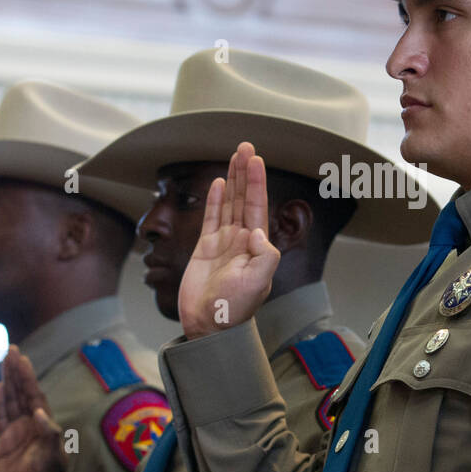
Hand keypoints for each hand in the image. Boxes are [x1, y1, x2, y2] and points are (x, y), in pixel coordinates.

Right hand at [0, 345, 66, 471]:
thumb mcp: (51, 459)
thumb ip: (48, 435)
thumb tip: (39, 413)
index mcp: (45, 426)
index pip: (34, 395)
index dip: (27, 376)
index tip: (21, 357)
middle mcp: (32, 425)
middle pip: (22, 392)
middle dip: (17, 372)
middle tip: (11, 350)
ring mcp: (18, 433)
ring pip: (11, 402)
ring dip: (8, 382)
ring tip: (3, 362)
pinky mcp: (5, 444)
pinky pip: (1, 418)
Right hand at [177, 142, 280, 339]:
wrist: (209, 324)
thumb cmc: (235, 307)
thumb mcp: (259, 282)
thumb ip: (265, 255)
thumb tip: (257, 232)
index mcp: (256, 245)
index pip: (257, 205)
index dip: (256, 181)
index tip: (255, 158)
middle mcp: (241, 239)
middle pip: (244, 198)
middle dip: (245, 172)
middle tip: (245, 146)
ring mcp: (223, 242)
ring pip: (228, 203)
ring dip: (231, 180)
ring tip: (234, 156)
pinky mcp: (205, 249)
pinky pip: (210, 218)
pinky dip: (214, 200)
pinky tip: (217, 183)